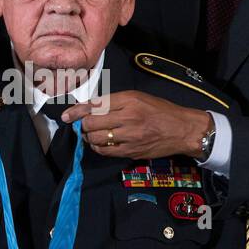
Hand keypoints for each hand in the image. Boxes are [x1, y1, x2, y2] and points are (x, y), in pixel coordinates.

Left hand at [62, 91, 210, 159]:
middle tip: (84, 125)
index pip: (95, 104)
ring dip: (89, 137)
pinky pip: (105, 151)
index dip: (77, 111)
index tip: (66, 116)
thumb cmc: (161, 111)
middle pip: (92, 122)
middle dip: (83, 125)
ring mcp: (129, 136)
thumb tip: (90, 107)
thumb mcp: (138, 98)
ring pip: (96, 138)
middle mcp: (128, 117)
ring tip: (91, 134)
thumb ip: (114, 101)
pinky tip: (100, 143)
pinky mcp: (131, 151)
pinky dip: (98, 147)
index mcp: (129, 100)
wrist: (182, 129)